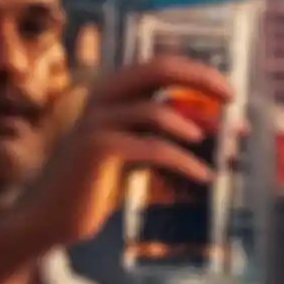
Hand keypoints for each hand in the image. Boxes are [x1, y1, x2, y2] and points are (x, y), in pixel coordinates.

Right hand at [13, 57, 231, 246]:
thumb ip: (167, 137)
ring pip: (156, 110)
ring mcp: (96, 122)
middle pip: (158, 69)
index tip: (231, 93)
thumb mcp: (137, 153)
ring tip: (220, 152)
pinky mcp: (96, 149)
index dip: (199, 74)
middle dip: (200, 80)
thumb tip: (221, 132)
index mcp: (113, 93)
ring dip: (195, 128)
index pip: (161, 65)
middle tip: (233, 100)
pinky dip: (184, 162)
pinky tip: (206, 177)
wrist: (50, 217)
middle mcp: (103, 97)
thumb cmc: (98, 184)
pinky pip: (152, 148)